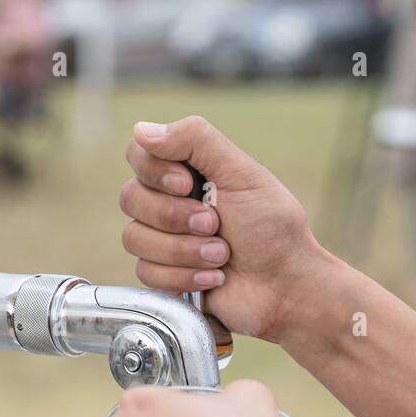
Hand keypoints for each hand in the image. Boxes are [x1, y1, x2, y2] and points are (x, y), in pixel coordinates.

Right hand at [119, 115, 331, 342]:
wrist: (285, 286)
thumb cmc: (273, 229)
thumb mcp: (242, 174)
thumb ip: (196, 141)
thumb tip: (142, 130)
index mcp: (187, 170)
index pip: (139, 155)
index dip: (155, 172)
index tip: (187, 185)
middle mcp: (169, 202)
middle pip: (130, 197)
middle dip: (175, 217)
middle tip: (216, 225)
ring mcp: (164, 239)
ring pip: (134, 238)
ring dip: (183, 250)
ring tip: (221, 255)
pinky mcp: (164, 275)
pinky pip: (145, 272)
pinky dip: (182, 276)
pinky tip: (213, 278)